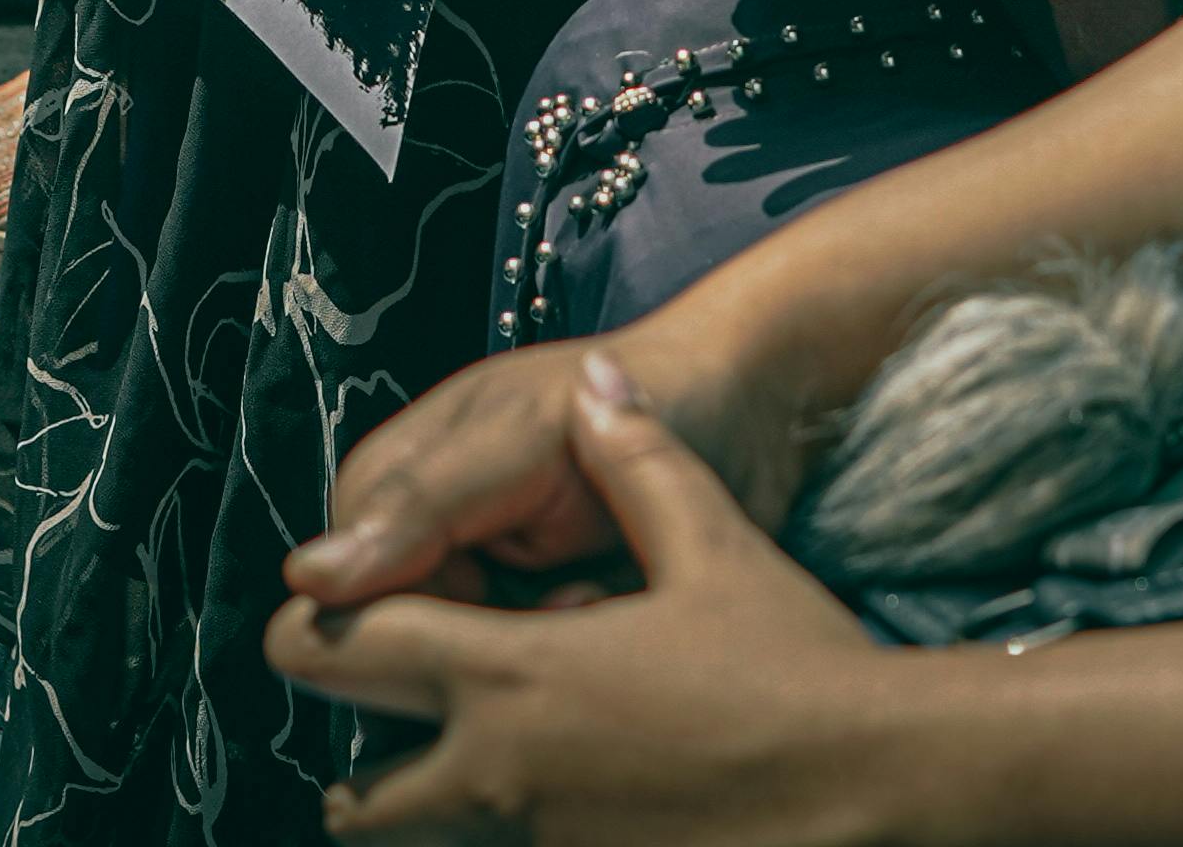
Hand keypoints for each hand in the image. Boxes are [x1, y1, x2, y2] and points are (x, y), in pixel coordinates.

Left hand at [270, 359, 881, 845]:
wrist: (873, 789)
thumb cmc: (790, 662)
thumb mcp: (710, 538)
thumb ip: (633, 457)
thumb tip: (596, 381)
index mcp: (514, 677)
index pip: (354, 654)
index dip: (317, 636)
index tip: (308, 627)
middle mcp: (502, 778)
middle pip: (357, 798)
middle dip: (354, 762)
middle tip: (377, 728)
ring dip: (414, 818)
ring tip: (447, 782)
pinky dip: (491, 843)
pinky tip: (541, 812)